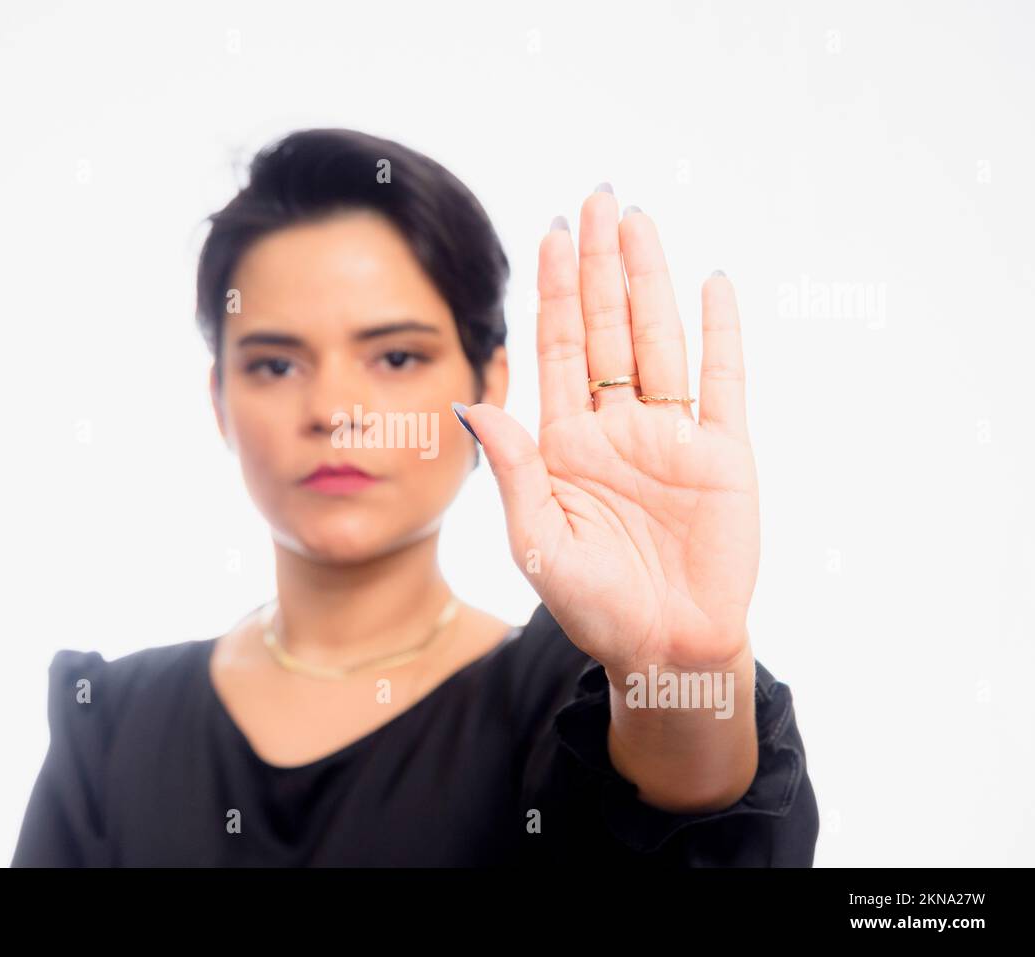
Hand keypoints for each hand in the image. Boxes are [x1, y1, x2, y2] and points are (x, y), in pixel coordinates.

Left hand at [458, 189, 758, 680]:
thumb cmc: (594, 605)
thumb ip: (512, 467)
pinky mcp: (723, 454)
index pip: (559, 349)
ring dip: (650, 280)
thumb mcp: (536, 538)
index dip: (555, 290)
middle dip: (600, 264)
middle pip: (608, 327)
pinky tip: (712, 283)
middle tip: (596, 197)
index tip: (550, 234)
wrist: (665, 650)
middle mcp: (617, 428)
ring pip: (659, 339)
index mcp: (566, 444)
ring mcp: (672, 436)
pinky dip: (719, 332)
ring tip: (638, 221)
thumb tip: (470, 402)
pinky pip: (722, 381)